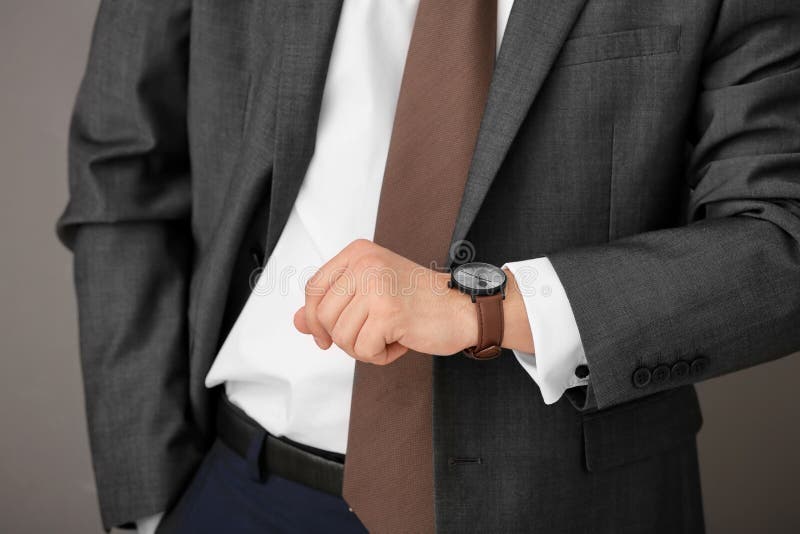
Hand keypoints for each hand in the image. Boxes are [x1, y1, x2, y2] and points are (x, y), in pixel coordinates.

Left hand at [293, 239, 477, 364]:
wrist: (464, 308)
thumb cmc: (418, 302)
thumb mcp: (370, 295)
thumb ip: (333, 305)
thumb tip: (297, 322)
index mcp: (358, 253)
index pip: (314, 289)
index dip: (315, 319)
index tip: (326, 337)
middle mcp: (365, 263)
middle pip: (322, 316)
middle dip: (342, 338)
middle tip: (370, 338)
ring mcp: (377, 285)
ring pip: (342, 336)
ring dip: (364, 348)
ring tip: (390, 337)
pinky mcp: (389, 311)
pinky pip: (364, 349)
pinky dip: (380, 355)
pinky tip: (401, 342)